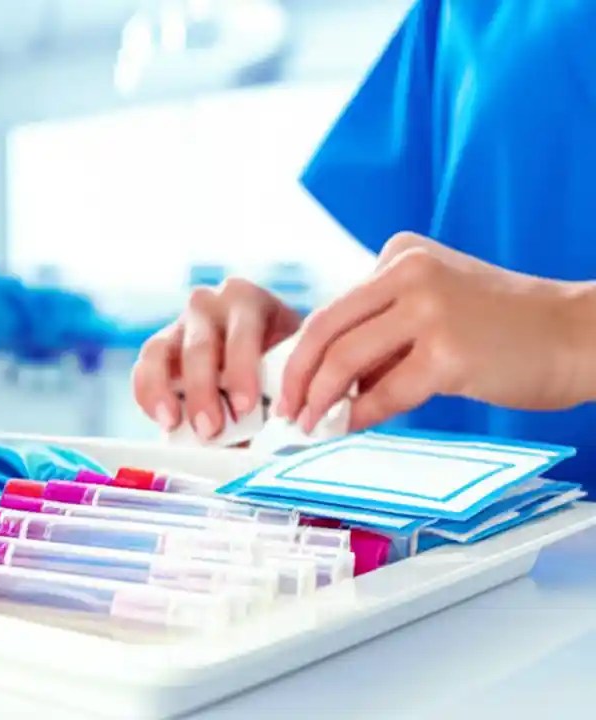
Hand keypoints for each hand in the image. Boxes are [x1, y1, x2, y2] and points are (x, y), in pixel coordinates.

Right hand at [132, 278, 301, 439]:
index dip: (241, 369)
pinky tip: (162, 419)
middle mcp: (208, 304)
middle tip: (209, 428)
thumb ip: (270, 393)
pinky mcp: (157, 345)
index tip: (243, 406)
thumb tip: (255, 436)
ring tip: (173, 424)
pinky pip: (143, 367)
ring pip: (162, 353)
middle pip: (200, 347)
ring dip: (165, 392)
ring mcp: (177, 323)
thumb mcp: (281, 367)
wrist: (256, 351)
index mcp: (248, 301)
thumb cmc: (273, 360)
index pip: (242, 331)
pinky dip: (148, 395)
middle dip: (203, 390)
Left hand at [279, 233, 590, 431]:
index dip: (301, 352)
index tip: (287, 383)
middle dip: (296, 377)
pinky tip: (349, 427)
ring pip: (345, 360)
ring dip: (319, 400)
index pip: (332, 307)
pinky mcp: (448, 353)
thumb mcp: (437, 304)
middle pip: (324, 329)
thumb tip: (327, 378)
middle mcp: (410, 273)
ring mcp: (429, 310)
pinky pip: (384, 393)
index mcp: (401, 255)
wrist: (580, 334)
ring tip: (309, 425)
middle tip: (285, 411)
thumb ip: (384, 329)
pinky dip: (359, 415)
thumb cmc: (507, 328)